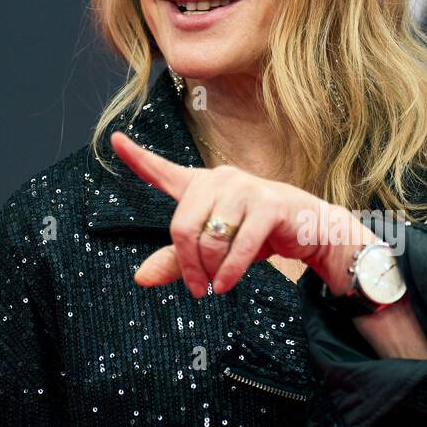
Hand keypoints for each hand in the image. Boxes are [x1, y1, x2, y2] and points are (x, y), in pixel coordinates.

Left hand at [110, 131, 371, 297]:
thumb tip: (140, 278)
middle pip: (182, 225)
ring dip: (210, 269)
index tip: (114, 140)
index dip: (137, 157)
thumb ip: (179, 260)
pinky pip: (238, 244)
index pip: (163, 171)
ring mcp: (246, 189)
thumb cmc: (260, 236)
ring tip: (217, 285)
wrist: (312, 231)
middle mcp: (221, 179)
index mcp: (203, 185)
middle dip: (187, 263)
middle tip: (196, 287)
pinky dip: (229, 270)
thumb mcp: (215, 249)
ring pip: (210, 237)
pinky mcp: (269, 205)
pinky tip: (226, 285)